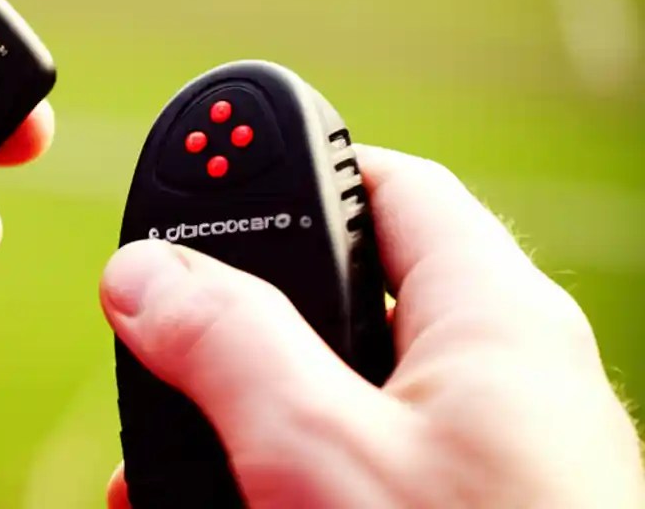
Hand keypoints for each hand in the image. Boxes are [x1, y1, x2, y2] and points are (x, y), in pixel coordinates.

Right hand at [102, 146, 642, 507]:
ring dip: (236, 418)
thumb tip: (144, 271)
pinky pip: (353, 472)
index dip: (294, 168)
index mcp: (494, 320)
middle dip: (238, 319)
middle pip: (348, 299)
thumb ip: (226, 342)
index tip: (203, 177)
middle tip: (156, 335)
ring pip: (336, 402)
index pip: (390, 185)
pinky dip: (275, 479)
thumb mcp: (317, 451)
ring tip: (154, 459)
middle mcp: (501, 384)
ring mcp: (484, 466)